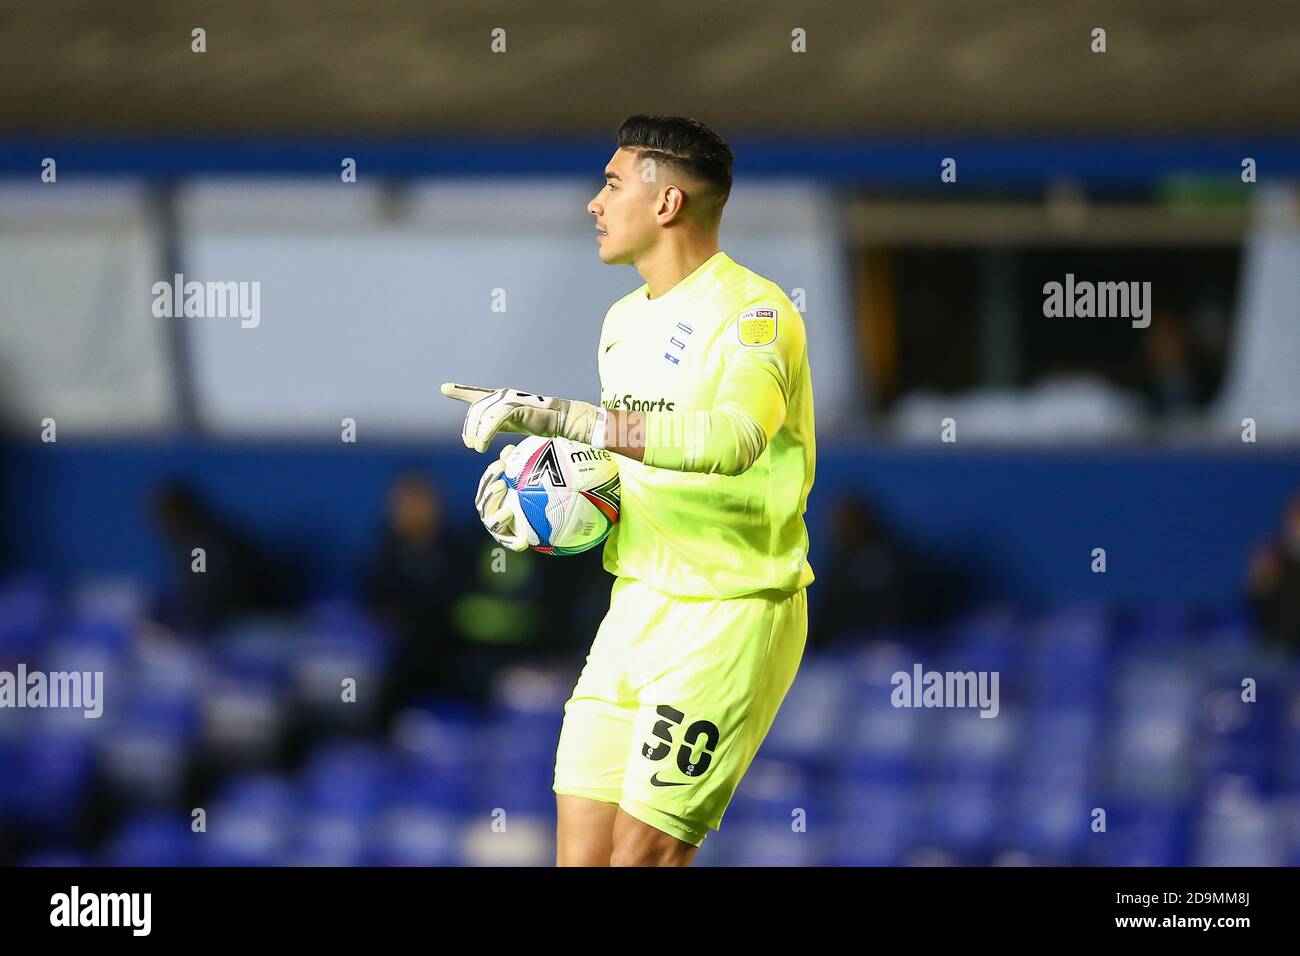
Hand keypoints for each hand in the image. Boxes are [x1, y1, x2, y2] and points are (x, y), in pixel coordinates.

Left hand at [441, 383, 601, 452]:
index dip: (459, 390)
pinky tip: (483, 445)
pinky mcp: (516, 408)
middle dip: (469, 429)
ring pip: (482, 416)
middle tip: (470, 445)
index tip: (445, 388)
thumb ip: (492, 426)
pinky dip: (486, 434)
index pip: (475, 394)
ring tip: (478, 449)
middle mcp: (501, 396)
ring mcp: (508, 400)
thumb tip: (474, 438)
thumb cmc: (535, 422)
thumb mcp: (509, 424)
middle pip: (476, 411)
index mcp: (498, 399)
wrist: (558, 420)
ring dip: (476, 435)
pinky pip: (494, 421)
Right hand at [474, 444, 533, 551]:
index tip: (502, 463)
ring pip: (493, 522)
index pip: (487, 481)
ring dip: (498, 517)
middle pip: (485, 502)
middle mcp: (488, 510)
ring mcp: (495, 525)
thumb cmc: (527, 493)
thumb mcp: (523, 479)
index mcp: (490, 493)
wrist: (535, 520)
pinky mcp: (506, 540)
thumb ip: (517, 465)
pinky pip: (510, 543)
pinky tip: (524, 542)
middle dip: (492, 494)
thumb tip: (513, 447)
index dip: (492, 473)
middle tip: (502, 485)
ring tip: (508, 511)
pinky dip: (515, 543)